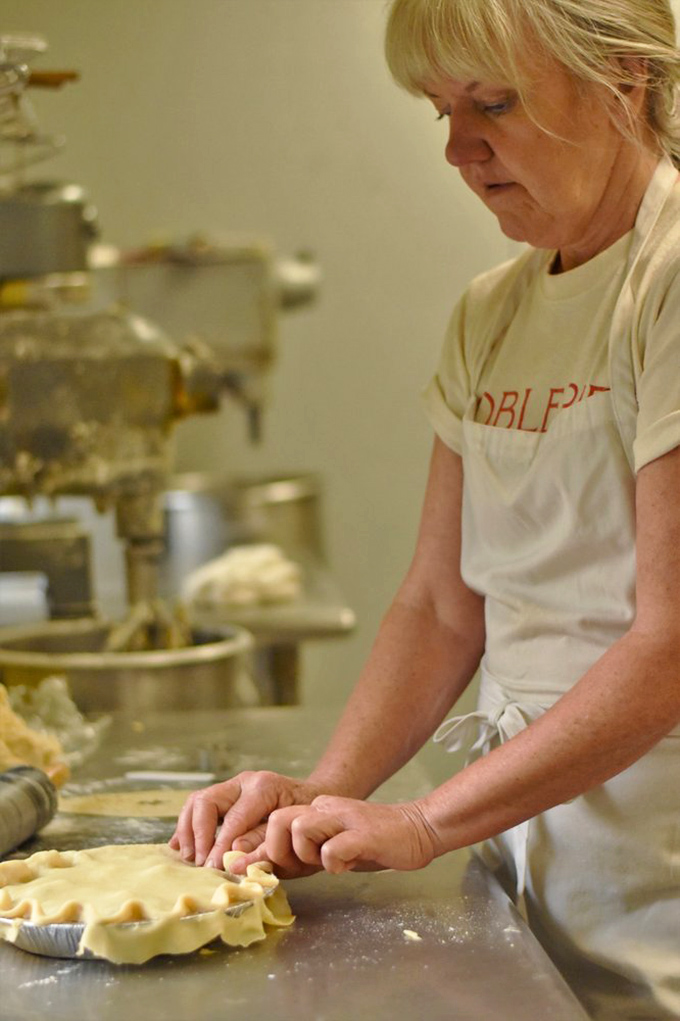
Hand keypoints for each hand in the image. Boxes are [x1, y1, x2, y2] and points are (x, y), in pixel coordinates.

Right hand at [169, 771, 321, 867]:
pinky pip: (198, 807)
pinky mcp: (225, 795)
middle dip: (199, 835)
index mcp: (262, 787)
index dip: (219, 846)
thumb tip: (232, 854)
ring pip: (197, 802)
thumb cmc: (305, 817)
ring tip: (189, 858)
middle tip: (200, 863)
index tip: (211, 868)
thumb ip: (262, 840)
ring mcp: (232, 786)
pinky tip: (181, 848)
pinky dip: (188, 827)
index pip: (232, 819)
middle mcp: (244, 781)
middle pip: (206, 801)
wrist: (314, 800)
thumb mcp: (291, 828)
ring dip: (188, 831)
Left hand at [231, 796, 437, 877]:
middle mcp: (326, 808)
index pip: (275, 823)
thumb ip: (301, 852)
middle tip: (301, 867)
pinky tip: (349, 864)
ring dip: (308, 855)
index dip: (261, 850)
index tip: (249, 870)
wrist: (417, 830)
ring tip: (329, 863)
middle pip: (278, 820)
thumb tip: (262, 866)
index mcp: (316, 810)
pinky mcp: (363, 833)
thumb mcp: (331, 847)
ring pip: (301, 829)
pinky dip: (335, 863)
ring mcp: (344, 818)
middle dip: (279, 851)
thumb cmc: (371, 844)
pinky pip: (333, 849)